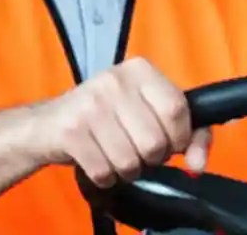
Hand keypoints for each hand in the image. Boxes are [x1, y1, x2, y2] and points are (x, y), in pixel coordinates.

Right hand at [34, 57, 211, 187]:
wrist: (47, 124)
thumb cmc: (107, 118)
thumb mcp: (147, 113)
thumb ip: (187, 134)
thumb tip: (198, 163)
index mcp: (139, 70)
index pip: (178, 109)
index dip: (179, 137)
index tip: (170, 143)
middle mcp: (115, 80)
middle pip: (156, 141)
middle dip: (151, 159)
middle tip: (137, 150)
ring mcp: (91, 104)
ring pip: (130, 161)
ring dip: (127, 170)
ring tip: (116, 156)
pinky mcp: (71, 130)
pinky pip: (104, 171)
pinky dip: (105, 177)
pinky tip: (98, 161)